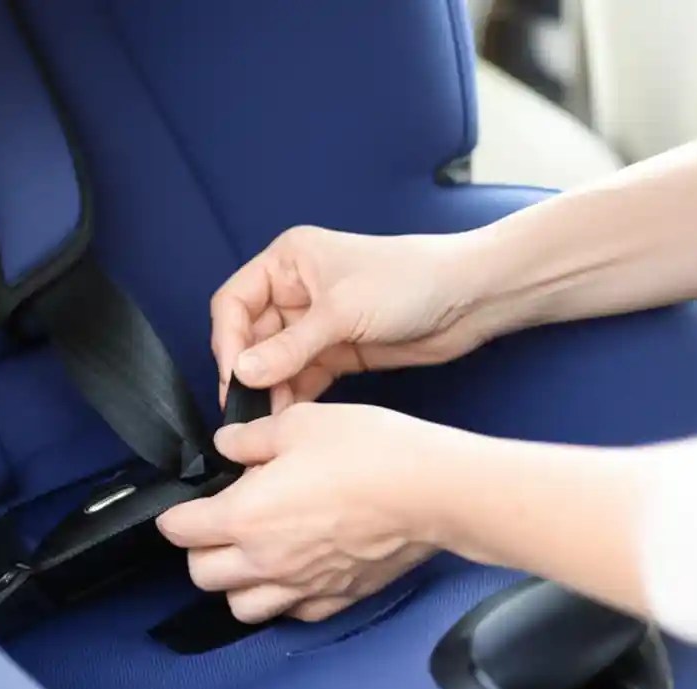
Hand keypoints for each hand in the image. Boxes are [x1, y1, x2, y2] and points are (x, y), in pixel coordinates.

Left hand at [157, 403, 463, 623]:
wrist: (434, 491)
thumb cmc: (371, 453)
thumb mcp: (299, 423)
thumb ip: (251, 438)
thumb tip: (227, 444)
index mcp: (245, 516)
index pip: (180, 530)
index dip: (175, 514)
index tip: (184, 504)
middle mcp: (266, 560)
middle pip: (201, 575)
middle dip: (199, 549)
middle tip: (217, 522)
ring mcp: (301, 585)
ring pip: (241, 606)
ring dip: (235, 582)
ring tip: (251, 552)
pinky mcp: (335, 597)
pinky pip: (291, 613)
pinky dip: (282, 596)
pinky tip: (293, 568)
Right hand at [211, 225, 498, 408]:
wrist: (469, 298)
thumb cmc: (410, 279)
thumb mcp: (341, 311)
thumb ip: (289, 347)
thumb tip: (243, 373)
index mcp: (288, 262)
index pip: (234, 302)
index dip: (228, 340)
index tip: (233, 376)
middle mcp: (296, 291)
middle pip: (250, 337)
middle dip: (247, 371)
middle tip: (244, 407)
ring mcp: (315, 324)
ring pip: (273, 362)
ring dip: (269, 390)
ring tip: (267, 419)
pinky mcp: (335, 352)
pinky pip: (300, 378)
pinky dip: (293, 398)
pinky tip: (289, 417)